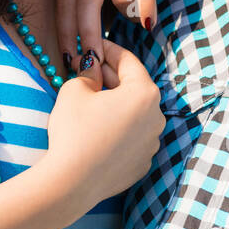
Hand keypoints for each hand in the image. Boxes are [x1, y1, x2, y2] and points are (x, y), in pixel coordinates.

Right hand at [40, 40, 164, 210]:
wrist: (72, 181)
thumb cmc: (75, 131)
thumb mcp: (75, 90)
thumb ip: (88, 72)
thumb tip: (91, 66)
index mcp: (144, 93)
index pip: (128, 61)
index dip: (108, 49)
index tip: (93, 46)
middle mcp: (156, 117)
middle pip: (134, 87)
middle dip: (111, 76)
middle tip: (88, 69)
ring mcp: (152, 143)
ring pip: (135, 113)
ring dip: (116, 104)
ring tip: (91, 100)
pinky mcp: (142, 163)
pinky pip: (132, 137)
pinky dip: (118, 128)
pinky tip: (97, 129)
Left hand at [57, 0, 177, 59]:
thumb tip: (88, 33)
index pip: (63, 2)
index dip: (64, 32)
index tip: (66, 59)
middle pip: (83, 4)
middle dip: (87, 38)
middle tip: (91, 64)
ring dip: (129, 15)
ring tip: (137, 16)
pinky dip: (145, 6)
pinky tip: (148, 21)